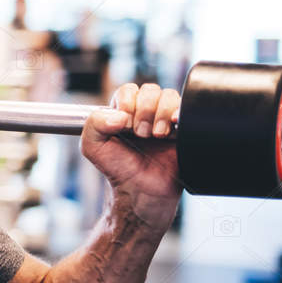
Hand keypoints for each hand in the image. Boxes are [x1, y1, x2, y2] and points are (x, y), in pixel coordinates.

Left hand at [81, 81, 182, 222]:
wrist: (142, 192)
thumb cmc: (117, 170)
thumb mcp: (92, 147)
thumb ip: (93, 124)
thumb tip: (119, 115)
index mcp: (124, 112)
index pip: (128, 90)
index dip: (127, 103)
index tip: (124, 125)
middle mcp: (146, 113)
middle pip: (150, 90)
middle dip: (144, 110)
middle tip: (141, 134)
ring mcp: (166, 121)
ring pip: (169, 95)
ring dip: (160, 113)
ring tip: (156, 136)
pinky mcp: (184, 130)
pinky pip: (188, 109)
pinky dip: (180, 112)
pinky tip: (173, 125)